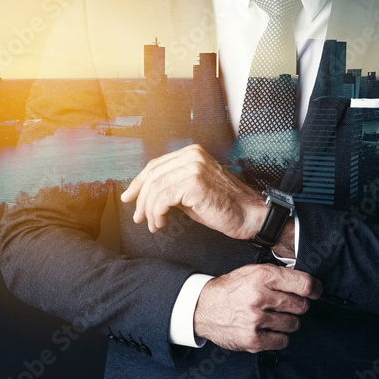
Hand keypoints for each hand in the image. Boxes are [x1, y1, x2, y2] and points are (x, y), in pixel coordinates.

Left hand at [120, 144, 267, 239]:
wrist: (249, 215)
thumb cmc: (223, 206)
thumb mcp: (191, 192)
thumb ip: (171, 187)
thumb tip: (145, 196)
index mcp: (191, 154)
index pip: (155, 165)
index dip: (139, 183)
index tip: (129, 197)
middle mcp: (191, 156)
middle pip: (152, 175)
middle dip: (140, 199)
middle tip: (138, 217)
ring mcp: (193, 167)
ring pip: (155, 188)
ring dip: (149, 210)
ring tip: (153, 224)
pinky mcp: (194, 183)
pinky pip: (163, 199)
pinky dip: (157, 213)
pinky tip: (161, 223)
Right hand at [194, 263, 322, 351]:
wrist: (203, 308)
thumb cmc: (230, 289)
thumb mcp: (251, 272)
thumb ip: (276, 275)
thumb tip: (306, 283)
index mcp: (262, 276)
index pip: (304, 285)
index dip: (314, 289)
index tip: (315, 292)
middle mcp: (260, 297)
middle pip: (301, 306)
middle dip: (297, 306)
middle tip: (286, 306)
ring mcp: (256, 320)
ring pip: (293, 324)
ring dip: (288, 322)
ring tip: (274, 318)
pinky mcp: (253, 339)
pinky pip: (283, 341)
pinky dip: (279, 337)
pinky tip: (269, 330)